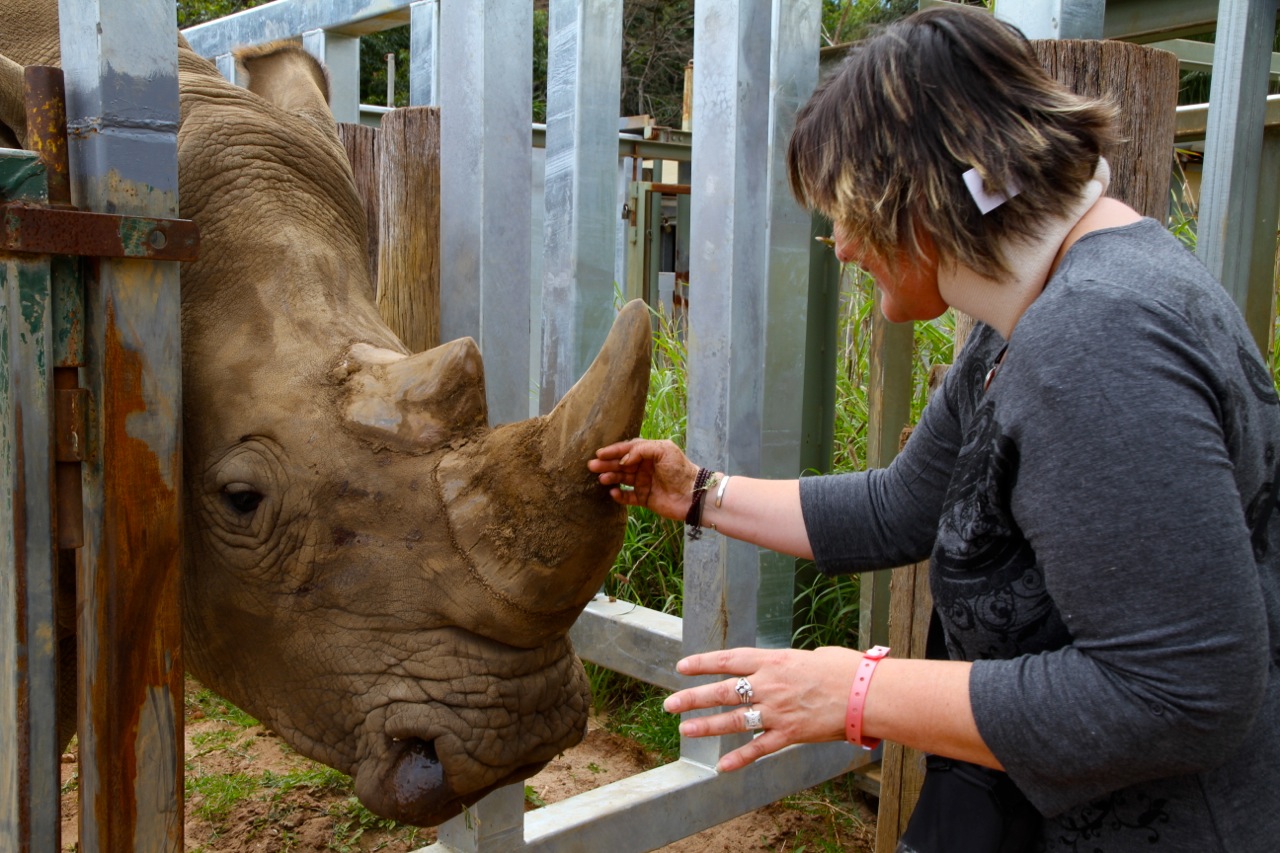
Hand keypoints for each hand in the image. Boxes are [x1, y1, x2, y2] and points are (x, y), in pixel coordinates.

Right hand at [588, 438, 700, 521]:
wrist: (693, 494)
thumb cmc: (680, 469)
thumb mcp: (663, 450)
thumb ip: (641, 450)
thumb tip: (624, 460)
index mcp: (650, 453)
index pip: (627, 449)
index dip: (613, 451)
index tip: (599, 453)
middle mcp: (645, 467)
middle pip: (621, 464)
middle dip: (607, 464)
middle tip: (592, 466)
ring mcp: (644, 483)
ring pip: (622, 479)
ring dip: (611, 477)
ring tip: (601, 478)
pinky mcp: (644, 498)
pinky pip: (627, 496)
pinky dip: (619, 495)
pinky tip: (613, 492)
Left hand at [663, 646, 860, 771]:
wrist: (867, 694)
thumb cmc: (845, 669)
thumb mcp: (811, 655)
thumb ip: (789, 664)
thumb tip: (783, 669)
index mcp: (773, 660)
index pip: (728, 660)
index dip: (702, 664)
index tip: (682, 668)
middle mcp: (769, 685)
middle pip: (722, 692)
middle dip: (692, 698)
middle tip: (669, 705)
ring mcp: (777, 711)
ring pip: (734, 720)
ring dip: (707, 726)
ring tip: (686, 730)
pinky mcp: (790, 734)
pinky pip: (759, 748)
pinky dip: (740, 758)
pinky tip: (721, 767)